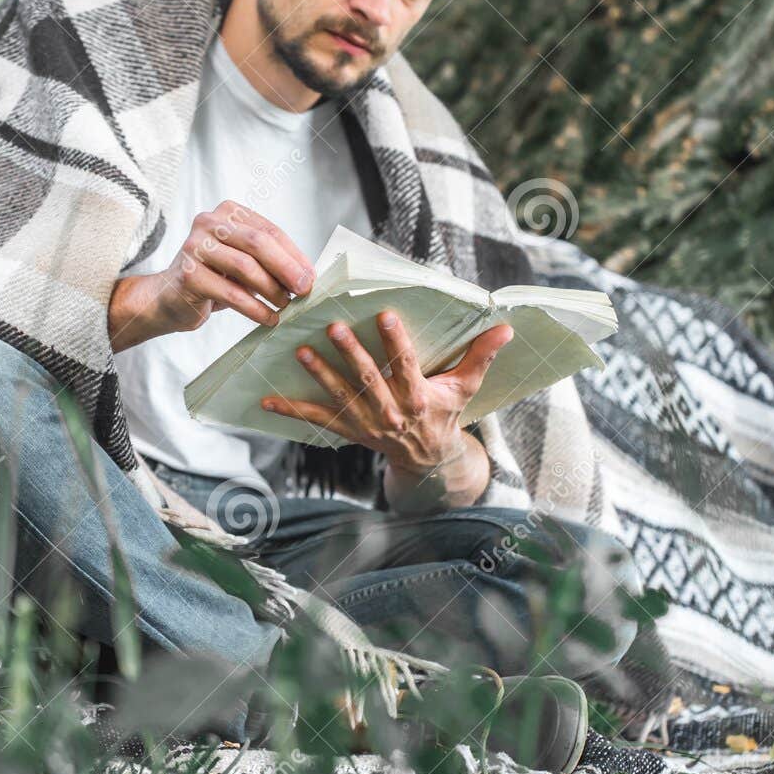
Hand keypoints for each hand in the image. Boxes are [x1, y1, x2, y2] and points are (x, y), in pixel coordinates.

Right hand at [109, 202, 314, 351]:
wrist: (169, 299)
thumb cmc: (215, 279)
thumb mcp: (244, 262)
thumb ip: (271, 261)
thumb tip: (308, 276)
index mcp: (227, 213)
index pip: (269, 230)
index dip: (294, 255)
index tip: (312, 277)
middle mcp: (208, 222)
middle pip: (258, 243)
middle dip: (287, 268)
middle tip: (305, 290)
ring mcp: (194, 246)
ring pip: (245, 267)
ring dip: (272, 290)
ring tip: (287, 306)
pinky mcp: (188, 274)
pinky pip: (231, 293)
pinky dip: (256, 309)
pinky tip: (269, 319)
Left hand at [259, 309, 514, 510]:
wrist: (428, 458)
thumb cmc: (446, 412)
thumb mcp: (466, 386)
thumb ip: (482, 355)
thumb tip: (506, 327)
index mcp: (419, 398)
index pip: (407, 366)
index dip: (397, 342)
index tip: (386, 315)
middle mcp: (391, 413)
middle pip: (369, 381)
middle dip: (351, 355)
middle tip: (334, 328)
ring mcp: (367, 424)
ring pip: (341, 397)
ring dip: (320, 375)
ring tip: (303, 352)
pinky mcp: (349, 430)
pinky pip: (317, 421)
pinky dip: (291, 412)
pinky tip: (266, 402)